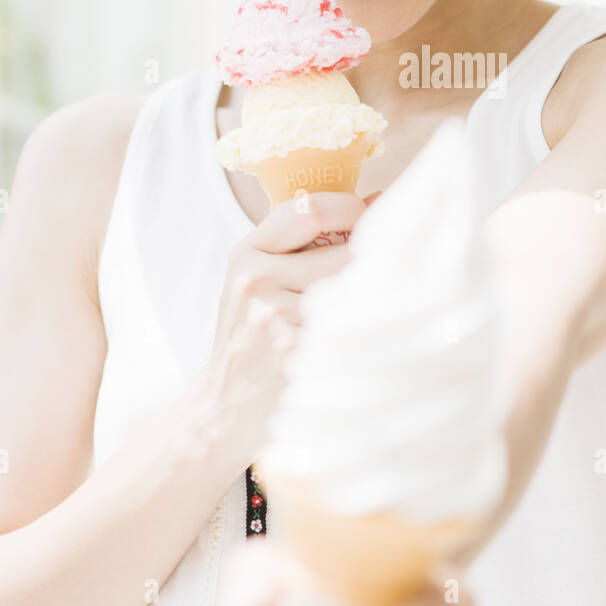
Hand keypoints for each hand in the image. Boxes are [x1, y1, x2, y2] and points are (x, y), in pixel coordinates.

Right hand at [198, 190, 380, 461]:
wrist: (224, 408)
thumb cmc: (255, 337)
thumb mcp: (261, 280)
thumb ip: (310, 239)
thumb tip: (380, 198)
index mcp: (246, 252)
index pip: (310, 207)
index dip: (352, 210)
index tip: (370, 222)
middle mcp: (254, 279)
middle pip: (345, 251)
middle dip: (369, 266)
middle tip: (376, 283)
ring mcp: (273, 316)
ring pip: (354, 290)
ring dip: (370, 303)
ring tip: (361, 320)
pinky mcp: (294, 351)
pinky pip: (352, 327)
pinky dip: (363, 335)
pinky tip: (353, 348)